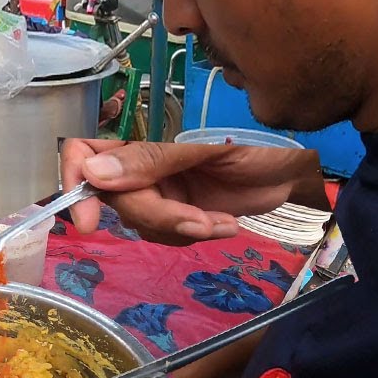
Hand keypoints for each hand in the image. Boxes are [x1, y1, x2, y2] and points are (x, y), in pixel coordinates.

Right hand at [60, 139, 323, 245]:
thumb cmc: (258, 144)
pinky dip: (196, 234)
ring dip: (182, 229)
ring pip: (143, 224)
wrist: (301, 168)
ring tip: (220, 221)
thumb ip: (150, 161)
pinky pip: (168, 236)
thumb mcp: (204, 149)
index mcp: (141, 141)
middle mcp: (142, 167)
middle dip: (158, 216)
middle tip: (198, 220)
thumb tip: (92, 174)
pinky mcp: (182, 215)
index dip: (75, 184)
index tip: (88, 220)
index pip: (83, 155)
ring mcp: (161, 193)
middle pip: (118, 201)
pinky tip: (225, 225)